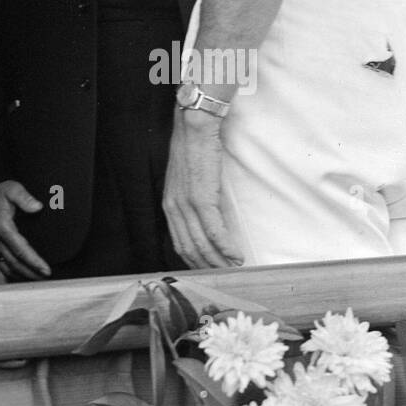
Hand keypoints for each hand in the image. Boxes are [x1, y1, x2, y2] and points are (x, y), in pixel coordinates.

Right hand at [0, 180, 51, 279]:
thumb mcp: (13, 189)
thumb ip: (25, 198)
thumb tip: (37, 207)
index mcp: (2, 227)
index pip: (21, 250)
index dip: (34, 262)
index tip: (46, 270)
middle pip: (15, 263)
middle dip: (31, 273)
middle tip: (47, 278)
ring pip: (7, 267)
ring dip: (22, 276)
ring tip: (37, 280)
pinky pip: (1, 264)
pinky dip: (12, 273)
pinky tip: (22, 275)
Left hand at [162, 110, 242, 269]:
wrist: (194, 127)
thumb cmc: (193, 150)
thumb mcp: (185, 181)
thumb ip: (189, 201)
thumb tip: (205, 220)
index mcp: (169, 206)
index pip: (180, 244)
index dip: (196, 262)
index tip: (211, 272)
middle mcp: (174, 208)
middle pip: (190, 249)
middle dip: (209, 268)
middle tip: (227, 278)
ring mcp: (187, 204)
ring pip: (202, 244)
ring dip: (220, 262)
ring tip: (236, 270)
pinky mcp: (201, 198)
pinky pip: (214, 231)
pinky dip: (226, 247)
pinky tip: (236, 255)